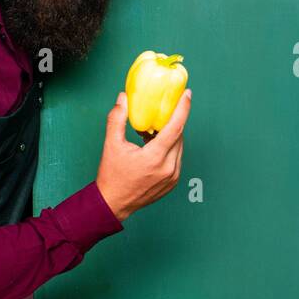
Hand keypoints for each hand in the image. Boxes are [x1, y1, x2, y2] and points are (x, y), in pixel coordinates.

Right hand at [95, 88, 190, 220]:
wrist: (113, 203)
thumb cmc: (112, 175)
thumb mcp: (111, 144)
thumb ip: (117, 118)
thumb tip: (123, 98)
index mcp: (154, 158)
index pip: (175, 128)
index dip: (183, 109)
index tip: (187, 94)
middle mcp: (168, 168)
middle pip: (178, 136)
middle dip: (173, 120)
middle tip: (165, 109)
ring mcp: (173, 177)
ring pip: (179, 147)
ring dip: (171, 135)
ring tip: (154, 130)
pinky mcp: (173, 182)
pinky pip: (177, 158)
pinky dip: (169, 148)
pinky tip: (155, 145)